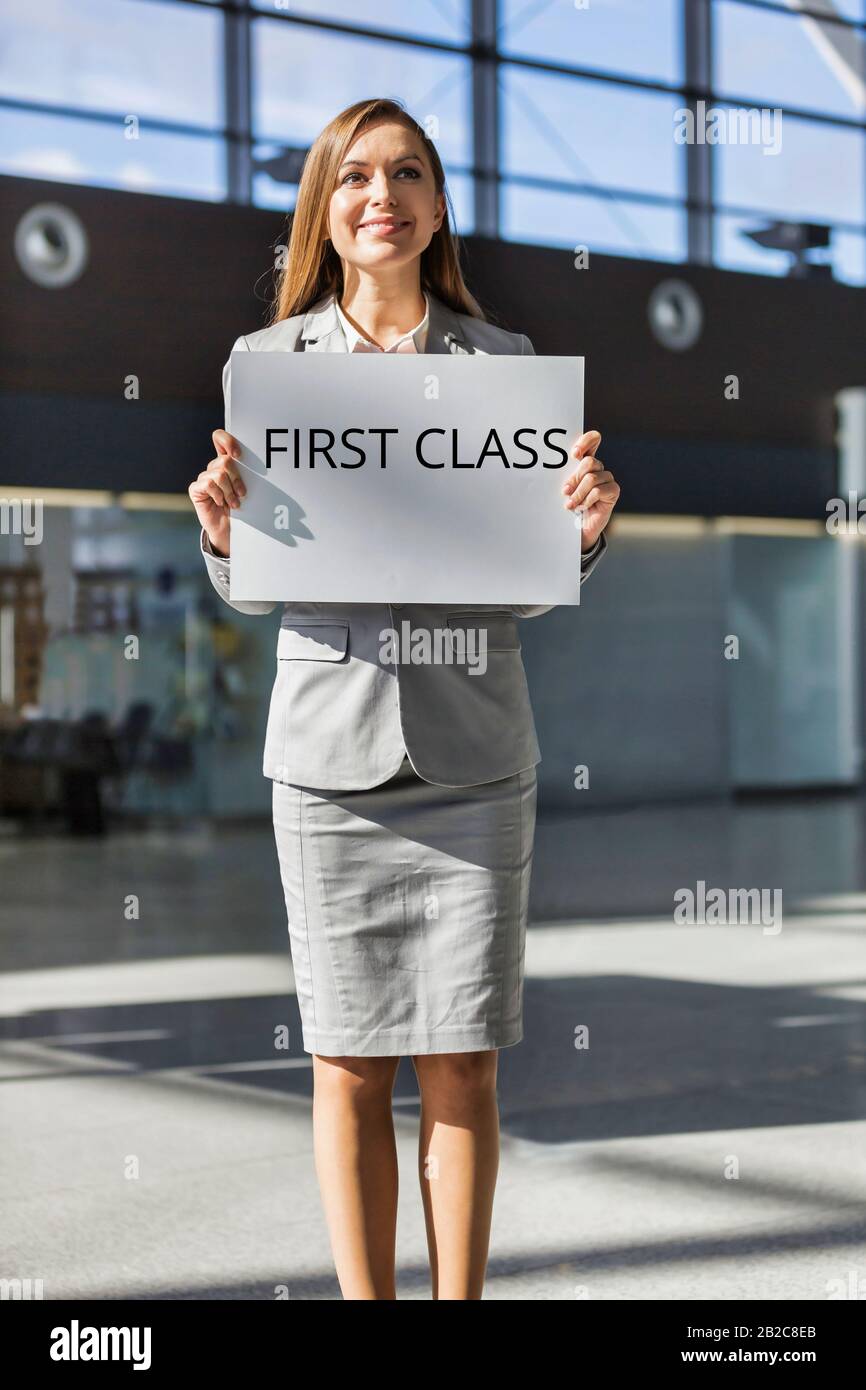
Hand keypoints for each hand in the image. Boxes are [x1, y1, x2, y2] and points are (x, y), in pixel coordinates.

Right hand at [188, 430, 246, 557]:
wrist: (230, 529)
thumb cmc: (242, 508)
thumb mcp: (247, 488)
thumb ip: (247, 474)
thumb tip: (258, 464)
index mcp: (226, 462)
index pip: (220, 438)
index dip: (228, 441)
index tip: (239, 455)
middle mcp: (213, 468)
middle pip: (225, 460)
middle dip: (236, 478)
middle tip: (242, 494)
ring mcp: (203, 478)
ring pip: (219, 474)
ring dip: (229, 492)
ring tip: (234, 504)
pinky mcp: (196, 489)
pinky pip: (208, 484)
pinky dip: (218, 495)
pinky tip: (220, 503)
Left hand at [561, 429, 619, 549]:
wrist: (579, 528)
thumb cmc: (570, 505)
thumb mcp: (565, 488)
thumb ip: (566, 477)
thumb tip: (560, 474)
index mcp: (586, 461)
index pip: (593, 439)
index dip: (586, 442)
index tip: (574, 454)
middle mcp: (599, 468)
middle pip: (589, 462)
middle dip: (574, 478)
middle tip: (565, 491)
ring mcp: (608, 479)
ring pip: (591, 478)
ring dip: (578, 493)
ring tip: (570, 504)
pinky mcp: (613, 491)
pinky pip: (598, 491)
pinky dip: (587, 500)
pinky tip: (582, 507)